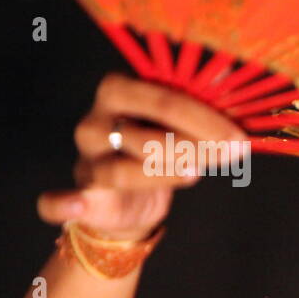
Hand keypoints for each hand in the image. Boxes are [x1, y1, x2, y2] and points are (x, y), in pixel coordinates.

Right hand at [37, 72, 246, 240]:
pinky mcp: (81, 195)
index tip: (239, 139)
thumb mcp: (185, 125)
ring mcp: (86, 159)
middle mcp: (96, 123)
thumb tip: (237, 95)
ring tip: (194, 172)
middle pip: (141, 135)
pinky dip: (60, 204)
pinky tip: (75, 205)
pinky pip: (58, 200)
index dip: (204, 120)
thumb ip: (204, 109)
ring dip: (165, 176)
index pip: (160, 97)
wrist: (136, 200)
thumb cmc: (166, 149)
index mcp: (119, 92)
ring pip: (121, 172)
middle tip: (225, 156)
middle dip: (190, 148)